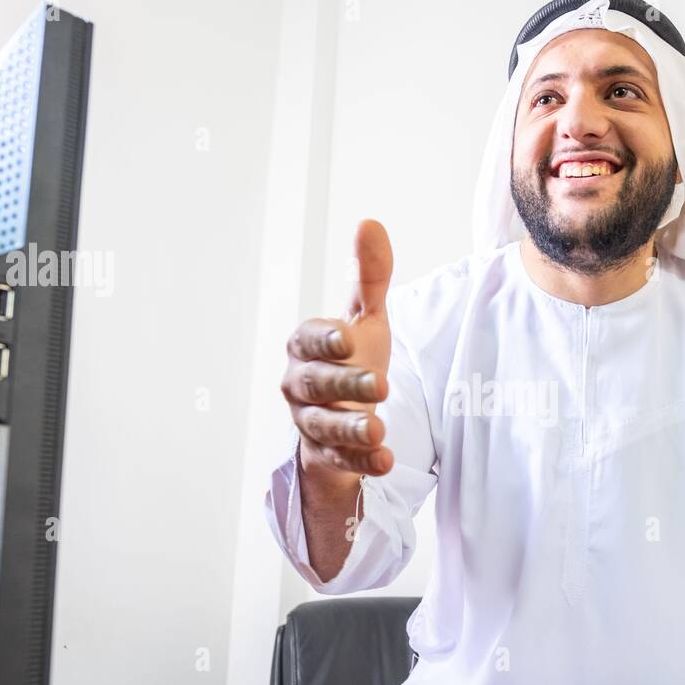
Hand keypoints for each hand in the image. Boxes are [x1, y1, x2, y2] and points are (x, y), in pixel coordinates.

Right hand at [282, 219, 395, 479]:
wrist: (345, 414)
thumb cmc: (352, 358)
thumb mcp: (365, 318)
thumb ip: (369, 277)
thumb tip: (369, 223)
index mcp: (305, 345)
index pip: (309, 339)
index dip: (326, 339)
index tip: (348, 337)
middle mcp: (299, 383)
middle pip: (316, 383)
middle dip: (345, 384)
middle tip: (382, 386)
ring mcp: (309, 420)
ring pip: (323, 425)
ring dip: (351, 428)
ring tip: (379, 430)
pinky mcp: (325, 453)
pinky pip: (338, 459)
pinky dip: (360, 461)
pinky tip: (385, 460)